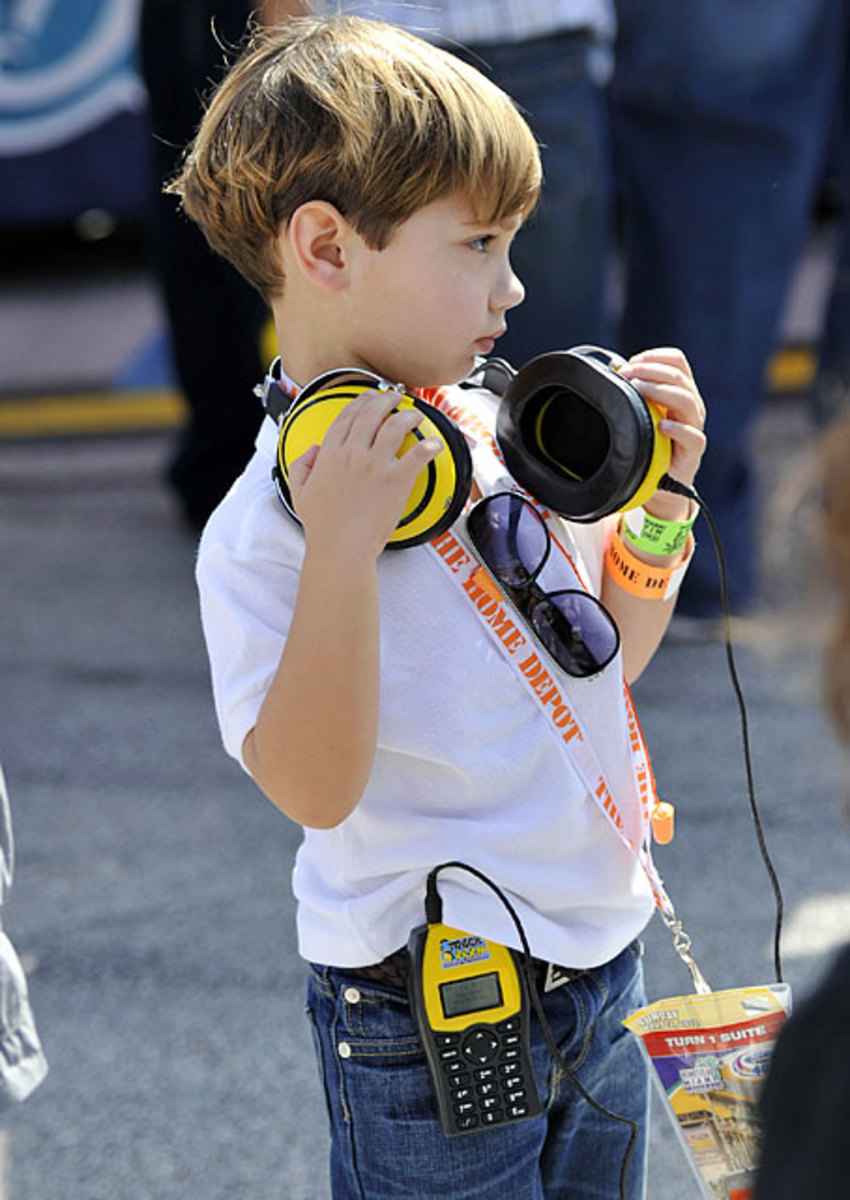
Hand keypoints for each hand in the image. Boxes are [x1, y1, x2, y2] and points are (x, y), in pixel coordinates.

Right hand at [288, 389, 442, 559]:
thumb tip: (313, 451)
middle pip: (372, 413)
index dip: (360, 402)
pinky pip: (417, 454)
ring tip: (414, 415)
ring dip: (408, 415)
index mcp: (330, 454)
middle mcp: (353, 454)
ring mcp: (375, 465)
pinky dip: (428, 445)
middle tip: (394, 398)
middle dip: (386, 400)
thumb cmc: (322, 526)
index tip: (369, 397)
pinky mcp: (396, 480)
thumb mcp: (299, 492)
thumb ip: (300, 466)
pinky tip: (434, 443)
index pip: (347, 417)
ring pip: (395, 426)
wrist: (340, 548)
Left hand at [619, 347, 706, 520]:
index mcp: (680, 390)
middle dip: (649, 371)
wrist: (661, 482)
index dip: (654, 356)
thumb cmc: (650, 443)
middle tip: (626, 376)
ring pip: (687, 400)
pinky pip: (693, 436)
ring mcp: (694, 426)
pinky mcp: (694, 450)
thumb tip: (613, 372)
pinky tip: (660, 425)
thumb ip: (635, 393)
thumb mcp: (641, 413)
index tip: (631, 362)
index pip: (676, 361)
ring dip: (659, 391)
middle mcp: (691, 405)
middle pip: (678, 376)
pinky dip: (677, 428)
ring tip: (638, 391)